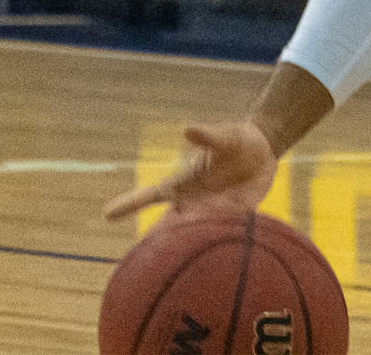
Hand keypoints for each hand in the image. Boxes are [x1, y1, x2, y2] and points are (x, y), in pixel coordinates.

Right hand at [102, 121, 277, 222]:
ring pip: (197, 231)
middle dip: (163, 235)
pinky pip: (227, 232)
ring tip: (206, 223)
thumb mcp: (224, 136)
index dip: (129, 203)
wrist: (264, 152)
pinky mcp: (235, 219)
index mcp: (184, 181)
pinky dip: (225, 235)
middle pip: (170, 223)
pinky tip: (229, 233)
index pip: (151, 194)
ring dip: (198, 233)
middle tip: (156, 241)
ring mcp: (213, 212)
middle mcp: (194, 200)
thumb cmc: (236, 140)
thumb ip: (208, 136)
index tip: (106, 214)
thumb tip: (188, 129)